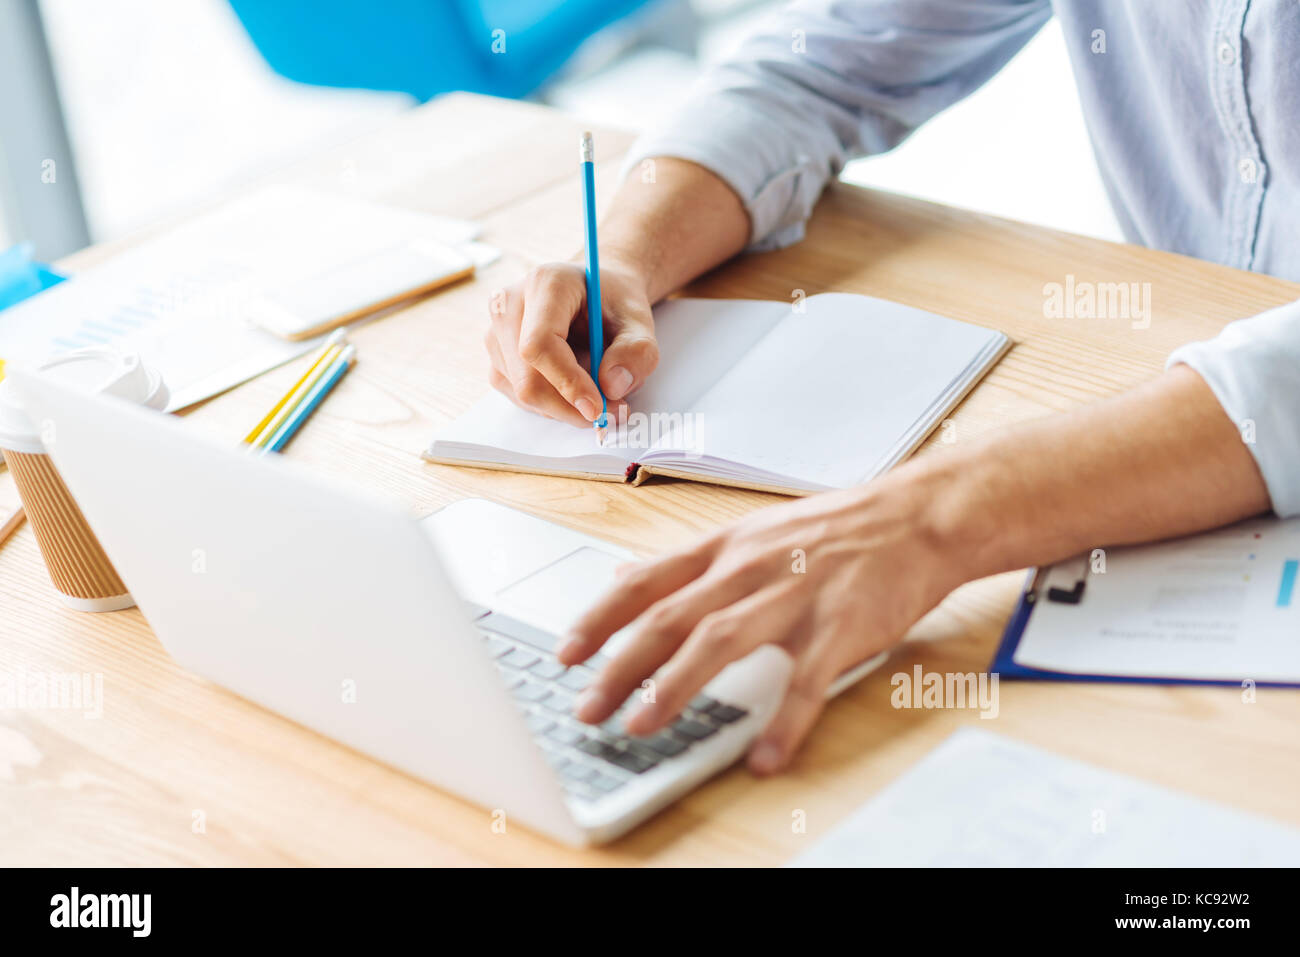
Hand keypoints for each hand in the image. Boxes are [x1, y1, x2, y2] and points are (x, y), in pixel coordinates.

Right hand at [485, 260, 659, 426]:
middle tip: (611, 413)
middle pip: (527, 377)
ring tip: (598, 389)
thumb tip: (611, 388)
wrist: (595, 293)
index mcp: (545, 283)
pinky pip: (520, 398)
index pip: (539, 344)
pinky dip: (553, 404)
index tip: (598, 408)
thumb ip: (637, 351)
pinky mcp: (497, 357)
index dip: (567, 383)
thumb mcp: (640, 321)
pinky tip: (574, 386)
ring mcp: (496, 332)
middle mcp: (508, 305)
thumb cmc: (614, 304)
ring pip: (522, 393)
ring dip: (565, 406)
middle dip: (570, 407)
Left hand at [557, 477, 966, 773]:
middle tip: (589, 707)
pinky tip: (763, 758)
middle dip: (620, 666)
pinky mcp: (840, 628)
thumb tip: (625, 576)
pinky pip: (805, 682)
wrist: (916, 518)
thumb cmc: (836, 531)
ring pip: (720, 641)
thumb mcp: (752, 532)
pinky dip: (783, 724)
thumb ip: (691, 562)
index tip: (567, 654)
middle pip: (669, 618)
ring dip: (675, 687)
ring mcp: (794, 597)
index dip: (599, 619)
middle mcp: (750, 569)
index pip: (645, 581)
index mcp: (726, 547)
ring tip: (643, 725)